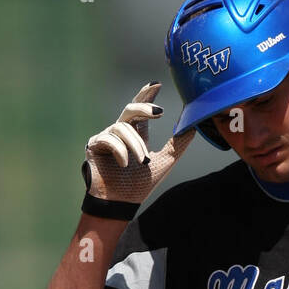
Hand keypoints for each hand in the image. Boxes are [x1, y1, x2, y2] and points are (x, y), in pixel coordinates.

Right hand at [81, 83, 193, 214]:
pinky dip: (121, 151)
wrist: (120, 204)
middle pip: (130, 109)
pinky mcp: (94, 144)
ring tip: (142, 161)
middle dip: (144, 106)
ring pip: (123, 127)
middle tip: (159, 112)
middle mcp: (120, 133)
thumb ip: (178, 144)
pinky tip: (125, 164)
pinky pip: (109, 138)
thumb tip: (193, 127)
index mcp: (136, 135)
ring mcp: (106, 137)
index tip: (157, 84)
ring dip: (136, 144)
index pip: (141, 110)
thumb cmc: (139, 186)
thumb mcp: (165, 161)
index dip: (147, 95)